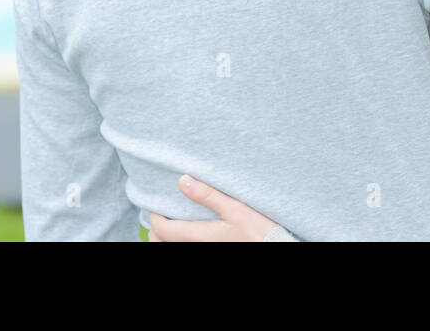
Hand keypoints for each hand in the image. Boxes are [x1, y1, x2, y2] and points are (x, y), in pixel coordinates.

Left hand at [148, 175, 278, 241]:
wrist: (276, 247)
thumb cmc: (259, 231)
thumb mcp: (235, 208)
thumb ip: (207, 195)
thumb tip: (182, 180)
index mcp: (198, 237)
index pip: (161, 229)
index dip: (154, 215)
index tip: (157, 202)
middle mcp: (196, 247)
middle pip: (160, 242)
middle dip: (157, 228)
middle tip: (163, 211)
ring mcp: (204, 249)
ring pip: (172, 247)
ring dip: (167, 236)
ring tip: (174, 220)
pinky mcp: (211, 249)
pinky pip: (186, 246)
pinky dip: (179, 240)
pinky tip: (189, 229)